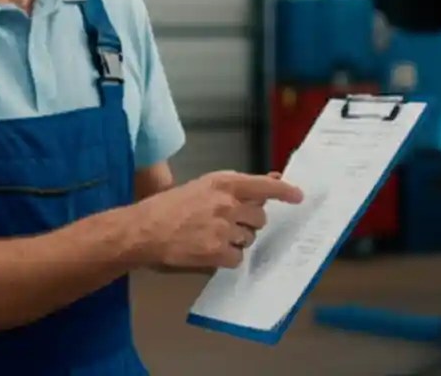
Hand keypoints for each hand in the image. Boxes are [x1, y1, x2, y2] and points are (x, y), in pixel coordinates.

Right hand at [133, 170, 302, 270]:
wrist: (141, 230)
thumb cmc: (165, 208)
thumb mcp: (200, 187)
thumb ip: (233, 187)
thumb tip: (271, 181)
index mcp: (223, 182)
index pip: (264, 186)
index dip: (285, 192)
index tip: (298, 196)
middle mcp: (227, 203)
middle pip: (260, 217)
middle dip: (248, 222)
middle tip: (227, 224)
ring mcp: (224, 228)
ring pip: (248, 239)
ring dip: (235, 241)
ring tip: (209, 237)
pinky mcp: (218, 251)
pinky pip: (237, 258)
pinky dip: (226, 258)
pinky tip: (207, 251)